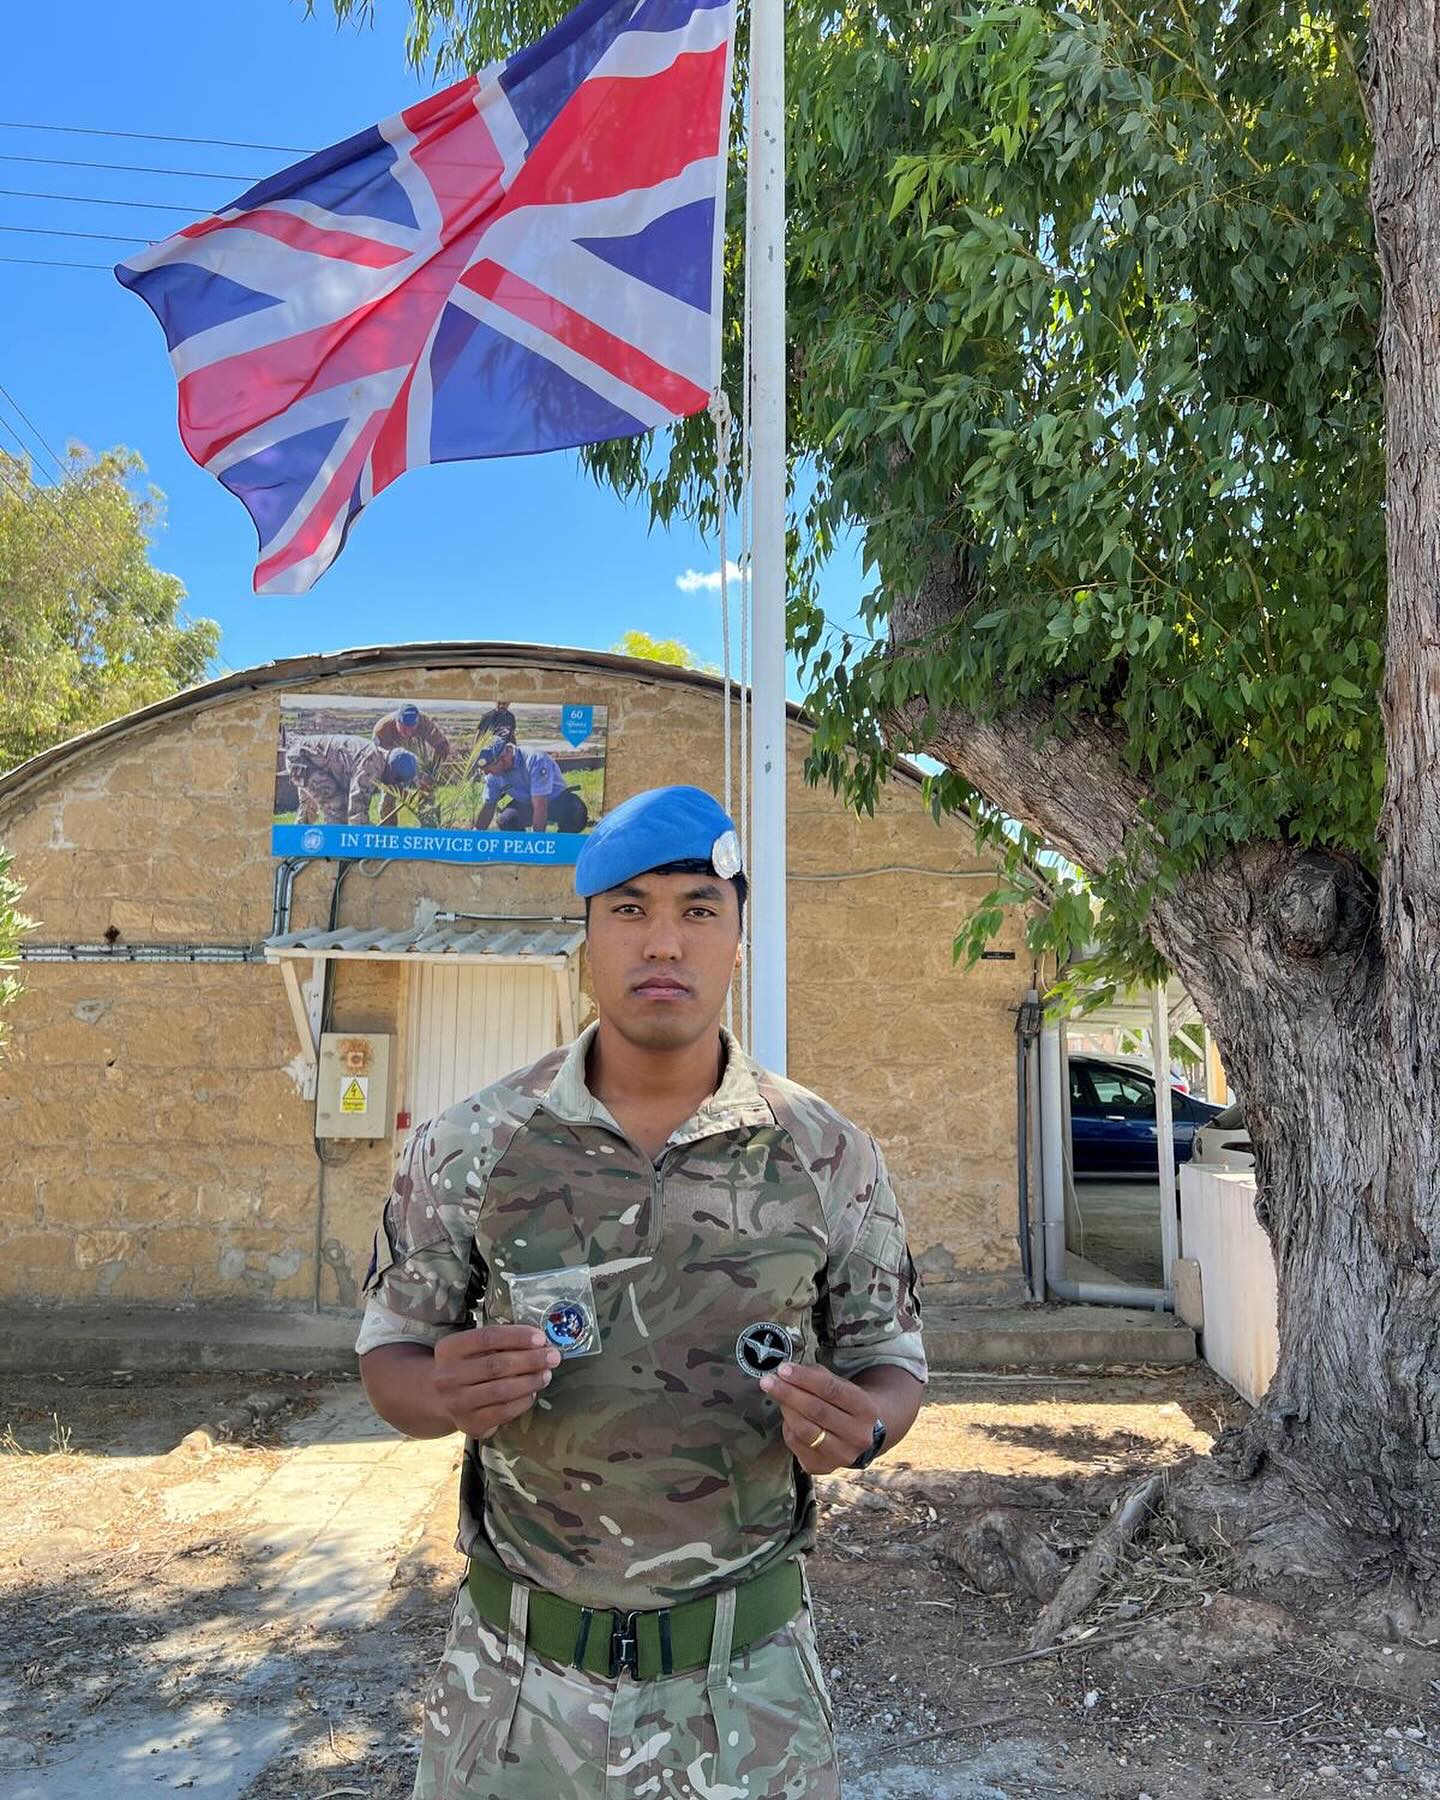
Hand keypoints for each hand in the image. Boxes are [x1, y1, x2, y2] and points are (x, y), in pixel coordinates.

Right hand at [432, 1324, 560, 1440]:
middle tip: (553, 1356)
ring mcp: (457, 1403)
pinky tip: (532, 1392)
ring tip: (546, 1373)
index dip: (516, 1336)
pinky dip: (524, 1401)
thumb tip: (539, 1342)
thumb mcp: (471, 1348)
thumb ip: (499, 1342)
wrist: (440, 1398)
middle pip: (496, 1365)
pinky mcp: (470, 1425)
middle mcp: (447, 1377)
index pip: (487, 1338)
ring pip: (502, 1391)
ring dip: (531, 1381)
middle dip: (531, 1360)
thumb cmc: (466, 1366)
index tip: (540, 1337)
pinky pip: (504, 1412)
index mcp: (449, 1349)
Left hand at [759, 1361, 878, 1474]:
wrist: (860, 1434)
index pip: (831, 1390)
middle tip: (768, 1381)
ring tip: (776, 1395)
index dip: (804, 1379)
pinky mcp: (823, 1467)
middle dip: (788, 1393)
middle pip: (816, 1411)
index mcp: (866, 1410)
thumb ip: (817, 1376)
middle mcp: (857, 1436)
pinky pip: (796, 1445)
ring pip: (804, 1431)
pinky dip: (787, 1427)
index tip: (783, 1369)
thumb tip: (787, 1372)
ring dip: (785, 1410)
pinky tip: (788, 1417)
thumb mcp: (841, 1384)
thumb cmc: (845, 1403)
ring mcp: (842, 1455)